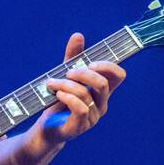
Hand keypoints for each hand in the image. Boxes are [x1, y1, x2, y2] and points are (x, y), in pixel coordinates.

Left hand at [24, 32, 125, 160]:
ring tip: (51, 83)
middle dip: (83, 73)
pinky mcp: (79, 127)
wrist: (45, 129)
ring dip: (66, 84)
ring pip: (85, 95)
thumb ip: (72, 58)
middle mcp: (101, 105)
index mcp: (101, 92)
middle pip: (103, 83)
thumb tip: (78, 35)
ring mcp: (91, 118)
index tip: (90, 62)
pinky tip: (58, 94)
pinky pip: (79, 109)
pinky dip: (67, 97)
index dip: (108, 66)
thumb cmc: (58, 102)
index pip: (118, 76)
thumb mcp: (65, 77)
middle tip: (67, 71)